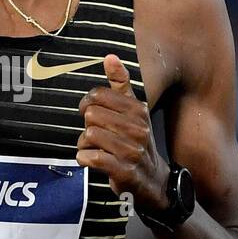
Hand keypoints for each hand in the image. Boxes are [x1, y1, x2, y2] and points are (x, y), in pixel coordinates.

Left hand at [76, 54, 165, 211]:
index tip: (91, 113)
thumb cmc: (137, 142)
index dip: (88, 104)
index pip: (98, 95)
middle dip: (87, 126)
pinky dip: (84, 159)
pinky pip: (90, 157)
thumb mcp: (134, 112)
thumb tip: (110, 56)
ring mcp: (132, 151)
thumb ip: (120, 84)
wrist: (153, 181)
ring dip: (85, 144)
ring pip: (89, 136)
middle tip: (95, 135)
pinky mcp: (123, 171)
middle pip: (91, 115)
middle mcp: (138, 129)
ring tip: (96, 149)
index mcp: (139, 110)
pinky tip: (93, 160)